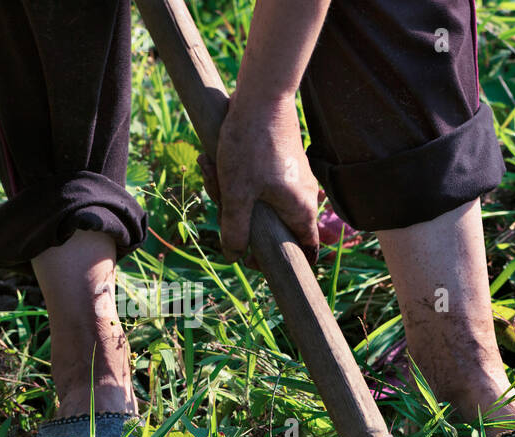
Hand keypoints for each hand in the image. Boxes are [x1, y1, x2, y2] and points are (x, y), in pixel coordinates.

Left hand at [200, 91, 318, 266]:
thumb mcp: (236, 194)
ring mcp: (294, 179)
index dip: (278, 260)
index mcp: (301, 211)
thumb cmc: (251, 147)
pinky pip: (259, 181)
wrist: (261, 97)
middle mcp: (304, 197)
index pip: (304, 249)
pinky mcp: (283, 163)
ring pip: (260, 201)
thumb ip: (235, 230)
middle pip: (272, 225)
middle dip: (238, 216)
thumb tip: (233, 257)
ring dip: (230, 192)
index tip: (250, 258)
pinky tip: (215, 159)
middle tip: (217, 199)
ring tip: (210, 168)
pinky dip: (237, 176)